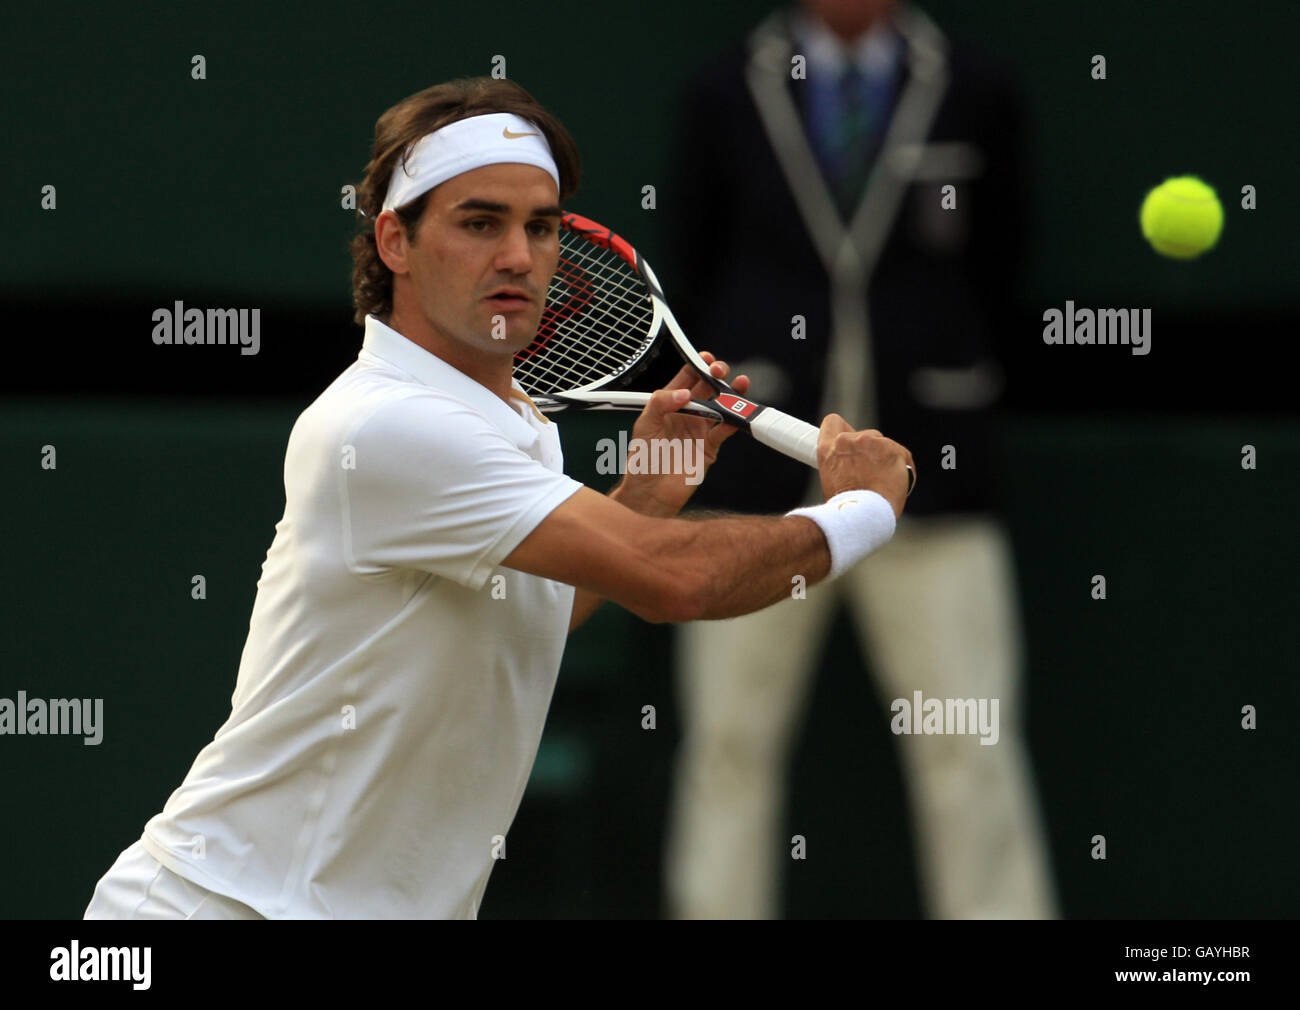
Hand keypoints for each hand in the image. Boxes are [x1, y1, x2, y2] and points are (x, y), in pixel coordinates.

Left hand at [611, 352, 749, 517]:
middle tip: (720, 372)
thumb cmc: (642, 461)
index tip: (705, 359)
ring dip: (731, 395)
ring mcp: (700, 430)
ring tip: (738, 385)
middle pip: (707, 388)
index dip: (697, 365)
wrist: (649, 494)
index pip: (686, 378)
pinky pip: (726, 430)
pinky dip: (734, 422)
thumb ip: (661, 403)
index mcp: (668, 405)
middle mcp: (687, 415)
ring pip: (721, 406)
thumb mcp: (644, 424)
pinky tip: (737, 415)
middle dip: (717, 375)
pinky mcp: (710, 448)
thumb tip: (685, 393)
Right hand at [816, 414, 914, 518]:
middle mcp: (849, 441)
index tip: (850, 443)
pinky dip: (902, 467)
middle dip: (870, 451)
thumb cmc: (846, 507)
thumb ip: (841, 465)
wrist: (862, 516)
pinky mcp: (893, 450)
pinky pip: (902, 454)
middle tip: (871, 473)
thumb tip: (851, 467)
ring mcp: (872, 443)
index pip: (833, 423)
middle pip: (865, 436)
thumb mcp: (831, 481)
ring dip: (886, 459)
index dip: (843, 431)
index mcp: (828, 449)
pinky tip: (897, 483)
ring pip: (884, 444)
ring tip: (883, 482)